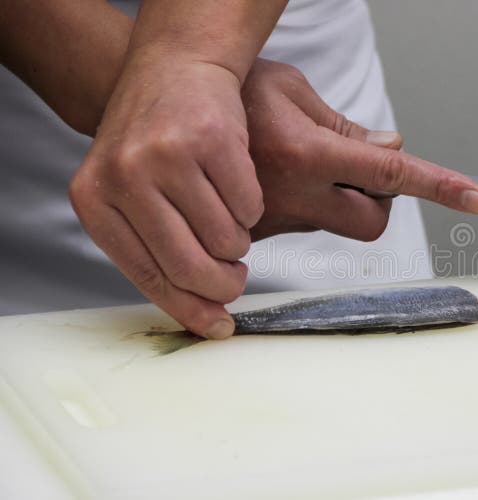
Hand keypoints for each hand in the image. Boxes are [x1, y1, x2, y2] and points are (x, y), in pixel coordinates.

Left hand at [69, 52, 262, 339]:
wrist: (174, 72)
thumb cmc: (157, 143)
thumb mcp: (131, 195)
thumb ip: (156, 250)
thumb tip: (207, 318)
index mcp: (95, 202)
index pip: (149, 277)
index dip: (191, 310)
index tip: (220, 325)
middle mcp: (124, 179)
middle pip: (192, 267)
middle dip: (224, 283)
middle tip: (235, 276)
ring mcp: (167, 156)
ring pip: (227, 239)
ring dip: (239, 239)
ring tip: (227, 215)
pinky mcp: (211, 139)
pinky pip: (250, 205)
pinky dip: (253, 206)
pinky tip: (236, 182)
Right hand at [242, 59, 477, 241]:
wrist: (161, 113)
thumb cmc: (230, 91)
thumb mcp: (293, 90)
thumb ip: (344, 129)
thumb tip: (392, 150)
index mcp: (307, 152)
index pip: (390, 176)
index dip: (440, 186)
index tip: (477, 199)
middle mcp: (291, 194)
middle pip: (373, 223)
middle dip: (379, 203)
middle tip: (356, 173)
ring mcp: (271, 222)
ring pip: (334, 228)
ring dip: (335, 204)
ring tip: (296, 168)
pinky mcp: (253, 236)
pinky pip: (302, 231)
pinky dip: (306, 210)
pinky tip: (274, 183)